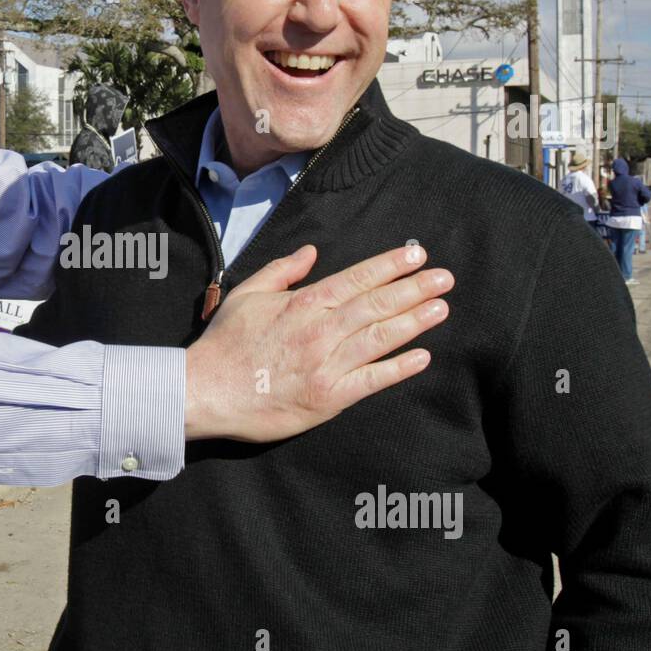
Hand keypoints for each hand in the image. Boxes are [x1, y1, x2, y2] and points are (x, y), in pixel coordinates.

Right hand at [185, 243, 451, 442]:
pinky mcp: (328, 398)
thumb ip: (281, 270)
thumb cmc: (224, 343)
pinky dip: (398, 368)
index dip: (390, 265)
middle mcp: (321, 330)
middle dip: (414, 288)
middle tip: (445, 278)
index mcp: (304, 303)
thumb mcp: (247, 294)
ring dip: (414, 322)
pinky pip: (371, 381)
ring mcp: (327, 365)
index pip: (357, 279)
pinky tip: (422, 357)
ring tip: (442, 308)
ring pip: (381, 338)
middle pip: (377, 304)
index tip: (417, 255)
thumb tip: (311, 252)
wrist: (205, 391)